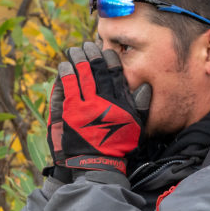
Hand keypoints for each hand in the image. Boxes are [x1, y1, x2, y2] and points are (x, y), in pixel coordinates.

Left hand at [49, 42, 147, 174]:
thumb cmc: (118, 146)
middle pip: (95, 68)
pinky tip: (63, 67)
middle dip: (90, 53)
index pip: (115, 72)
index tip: (104, 49)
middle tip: (85, 45)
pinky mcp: (69, 111)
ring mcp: (84, 104)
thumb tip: (146, 85)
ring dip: (76, 60)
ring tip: (73, 51)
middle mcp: (102, 100)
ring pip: (79, 74)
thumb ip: (141, 105)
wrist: (97, 165)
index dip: (108, 57)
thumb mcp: (135, 126)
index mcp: (119, 101)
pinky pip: (66, 87)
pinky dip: (65, 75)